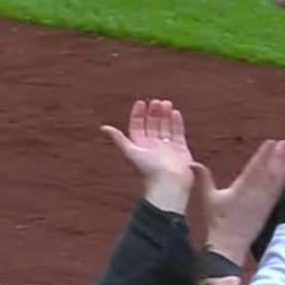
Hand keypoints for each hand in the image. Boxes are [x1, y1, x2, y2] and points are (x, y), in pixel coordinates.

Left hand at [102, 99, 193, 213]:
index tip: (141, 103)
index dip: (138, 114)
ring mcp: (168, 147)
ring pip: (165, 127)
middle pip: (153, 124)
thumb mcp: (131, 151)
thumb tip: (103, 127)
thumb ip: (119, 139)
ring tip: (166, 103)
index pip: (138, 126)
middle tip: (156, 101)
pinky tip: (175, 112)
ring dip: (165, 115)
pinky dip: (176, 123)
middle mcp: (154, 145)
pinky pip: (178, 133)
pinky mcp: (180, 149)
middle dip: (154, 112)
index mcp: (141, 146)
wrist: (169, 183)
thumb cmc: (149, 170)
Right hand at [192, 139, 284, 267]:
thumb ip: (203, 179)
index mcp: (241, 189)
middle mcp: (255, 194)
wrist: (228, 246)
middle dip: (277, 156)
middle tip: (284, 143)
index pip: (254, 167)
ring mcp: (263, 202)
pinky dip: (284, 181)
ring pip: (276, 180)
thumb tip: (192, 163)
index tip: (271, 142)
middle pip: (268, 171)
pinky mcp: (268, 210)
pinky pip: (278, 192)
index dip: (264, 154)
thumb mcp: (208, 199)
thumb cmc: (217, 223)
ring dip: (284, 165)